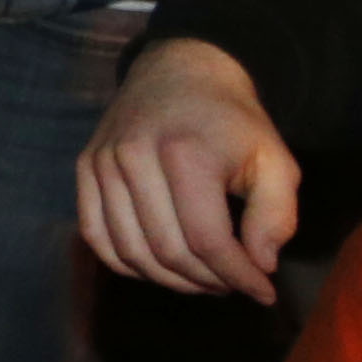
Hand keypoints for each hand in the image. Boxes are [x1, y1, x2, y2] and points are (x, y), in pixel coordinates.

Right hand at [78, 38, 303, 299]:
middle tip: (232, 283)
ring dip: (171, 280)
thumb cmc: (233, 121)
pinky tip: (159, 265)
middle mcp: (135, 156)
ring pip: (131, 251)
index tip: (263, 291)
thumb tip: (258, 265)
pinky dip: (128, 264)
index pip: (207, 239)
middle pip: (168, 251)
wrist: (181, 69)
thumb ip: (277, 215)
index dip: (237, 276)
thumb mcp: (276, 159)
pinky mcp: (85, 166)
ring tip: (202, 278)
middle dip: (208, 281)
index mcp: (186, 152)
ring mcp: (103, 160)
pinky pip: (97, 236)